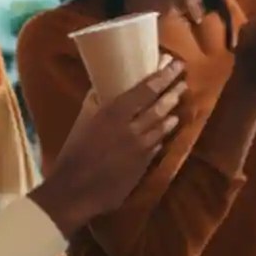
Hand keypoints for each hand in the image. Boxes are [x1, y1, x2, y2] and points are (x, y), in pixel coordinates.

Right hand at [31, 57, 186, 236]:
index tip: (175, 64)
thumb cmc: (73, 154)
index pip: (146, 89)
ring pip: (163, 126)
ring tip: (179, 102)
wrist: (74, 191)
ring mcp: (141, 148)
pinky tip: (168, 129)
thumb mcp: (82, 122)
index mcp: (114, 113)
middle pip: (160, 106)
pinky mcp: (144, 165)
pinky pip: (158, 145)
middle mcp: (132, 128)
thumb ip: (95, 103)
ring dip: (172, 113)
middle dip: (173, 91)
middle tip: (183, 80)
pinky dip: (163, 134)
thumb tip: (102, 87)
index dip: (164, 75)